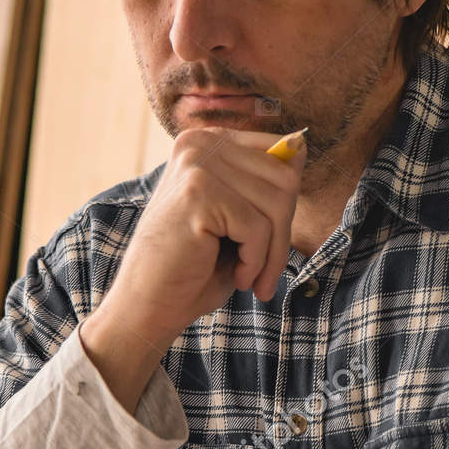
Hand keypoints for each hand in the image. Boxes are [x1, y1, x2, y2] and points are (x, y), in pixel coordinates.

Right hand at [80, 128, 303, 408]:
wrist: (147, 306)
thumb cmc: (194, 269)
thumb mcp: (237, 218)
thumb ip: (264, 184)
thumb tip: (301, 147)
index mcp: (207, 142)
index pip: (283, 154)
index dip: (286, 207)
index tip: (273, 246)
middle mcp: (199, 143)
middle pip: (284, 179)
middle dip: (282, 234)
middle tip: (264, 273)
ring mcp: (196, 164)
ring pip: (276, 204)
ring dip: (271, 254)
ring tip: (249, 278)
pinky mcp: (198, 192)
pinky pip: (257, 227)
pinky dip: (255, 262)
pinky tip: (236, 277)